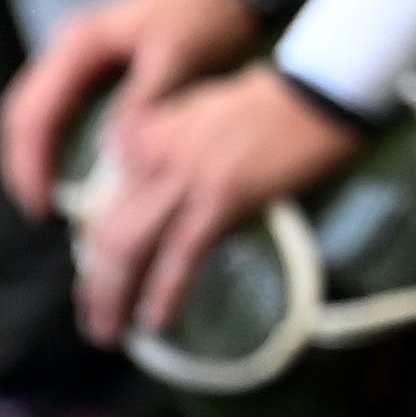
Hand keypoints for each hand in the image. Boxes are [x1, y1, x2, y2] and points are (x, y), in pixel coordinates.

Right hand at [0, 0, 257, 217]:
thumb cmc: (209, 16)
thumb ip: (141, 104)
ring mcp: (81, 53)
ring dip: (40, 154)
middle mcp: (69, 46)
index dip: (30, 163)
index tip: (42, 204)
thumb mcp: (177, 60)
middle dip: (26, 164)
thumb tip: (108, 153)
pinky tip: (76, 169)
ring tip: (52, 199)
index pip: (32, 112)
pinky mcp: (100, 62)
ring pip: (41, 110)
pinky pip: (65, 106)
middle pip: (24, 113)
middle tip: (42, 211)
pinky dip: (61, 139)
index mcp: (79, 43)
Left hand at [68, 63, 361, 348]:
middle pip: (107, 231)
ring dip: (113, 297)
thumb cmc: (275, 98)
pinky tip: (156, 321)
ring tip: (111, 332)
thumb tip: (163, 191)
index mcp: (145, 133)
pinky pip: (181, 255)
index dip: (96, 247)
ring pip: (129, 248)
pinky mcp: (222, 196)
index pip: (105, 202)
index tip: (100, 277)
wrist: (321, 84)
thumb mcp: (200, 114)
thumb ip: (170, 147)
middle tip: (95, 320)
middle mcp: (153, 154)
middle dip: (94, 284)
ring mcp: (184, 175)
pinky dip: (165, 292)